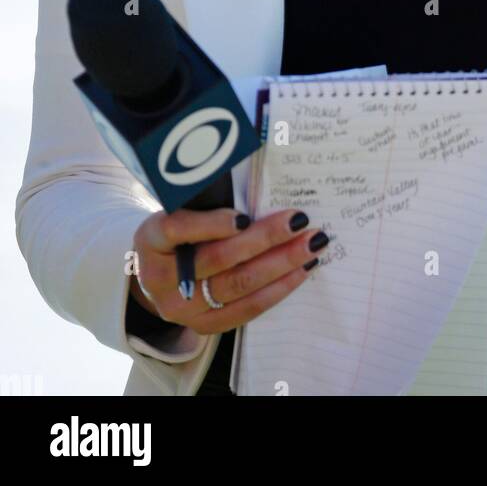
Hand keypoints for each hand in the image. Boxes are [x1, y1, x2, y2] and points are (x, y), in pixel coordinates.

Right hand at [131, 207, 328, 334]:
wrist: (157, 274)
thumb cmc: (179, 231)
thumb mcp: (180, 210)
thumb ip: (208, 201)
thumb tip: (259, 185)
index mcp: (151, 239)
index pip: (178, 229)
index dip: (211, 224)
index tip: (244, 216)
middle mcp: (161, 278)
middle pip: (219, 259)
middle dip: (265, 238)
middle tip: (299, 221)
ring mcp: (182, 308)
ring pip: (238, 286)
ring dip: (281, 263)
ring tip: (311, 245)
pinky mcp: (203, 325)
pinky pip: (246, 309)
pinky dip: (278, 289)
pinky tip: (301, 271)